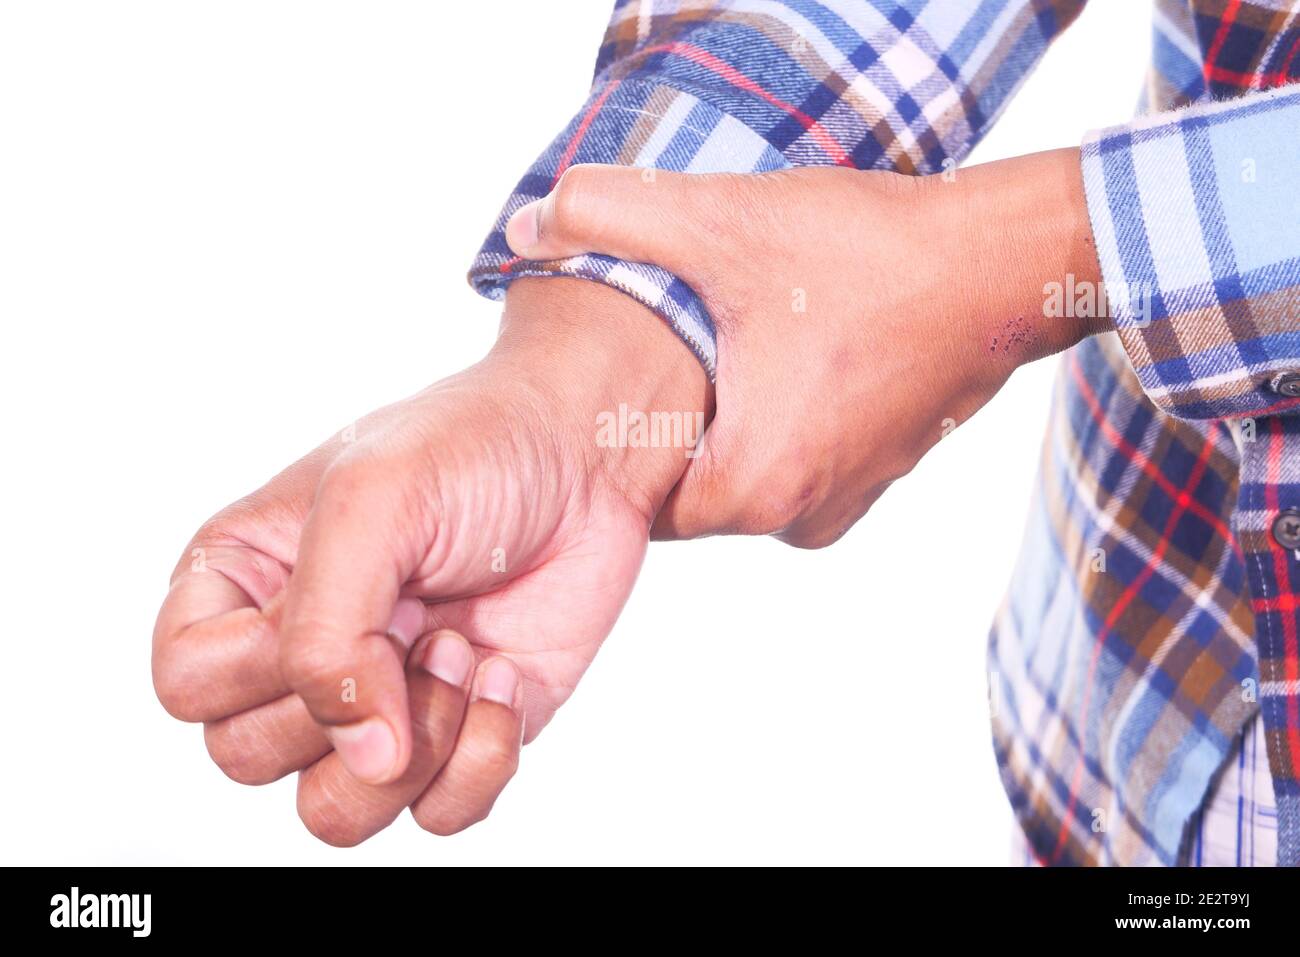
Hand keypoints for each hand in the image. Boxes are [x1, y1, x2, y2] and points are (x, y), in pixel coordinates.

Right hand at [152, 278, 708, 843]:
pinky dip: (480, 761)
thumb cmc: (470, 452)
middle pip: (249, 758)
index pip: (187, 687)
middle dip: (349, 700)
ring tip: (461, 653)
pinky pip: (437, 815)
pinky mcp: (455, 734)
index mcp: (243, 584)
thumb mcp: (371, 502)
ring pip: (337, 812)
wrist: (585, 457)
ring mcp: (376, 702)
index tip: (352, 597)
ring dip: (415, 749)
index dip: (261, 666)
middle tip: (419, 616)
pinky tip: (505, 676)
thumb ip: (326, 630)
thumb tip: (364, 758)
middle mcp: (297, 653)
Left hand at [505, 152, 1105, 546]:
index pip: (645, 506)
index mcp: (750, 481)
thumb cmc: (865, 256)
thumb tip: (523, 224)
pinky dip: (780, 425)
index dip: (625, 446)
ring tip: (730, 351)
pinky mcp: (879, 474)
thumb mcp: (722, 225)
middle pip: (694, 494)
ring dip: (730, 428)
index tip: (623, 390)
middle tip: (671, 356)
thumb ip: (610, 218)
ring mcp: (847, 498)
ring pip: (746, 480)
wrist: (997, 266)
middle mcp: (800, 512)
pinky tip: (783, 358)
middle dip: (676, 434)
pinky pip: (798, 468)